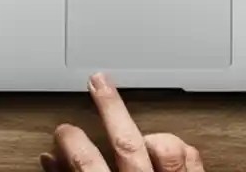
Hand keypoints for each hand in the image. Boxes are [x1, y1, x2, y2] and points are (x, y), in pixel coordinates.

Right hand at [41, 73, 205, 171]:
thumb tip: (53, 162)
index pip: (88, 165)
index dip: (73, 143)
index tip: (65, 130)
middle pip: (127, 143)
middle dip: (111, 108)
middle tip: (99, 81)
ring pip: (167, 149)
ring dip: (150, 134)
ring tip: (138, 124)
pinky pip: (193, 161)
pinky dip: (180, 149)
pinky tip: (168, 145)